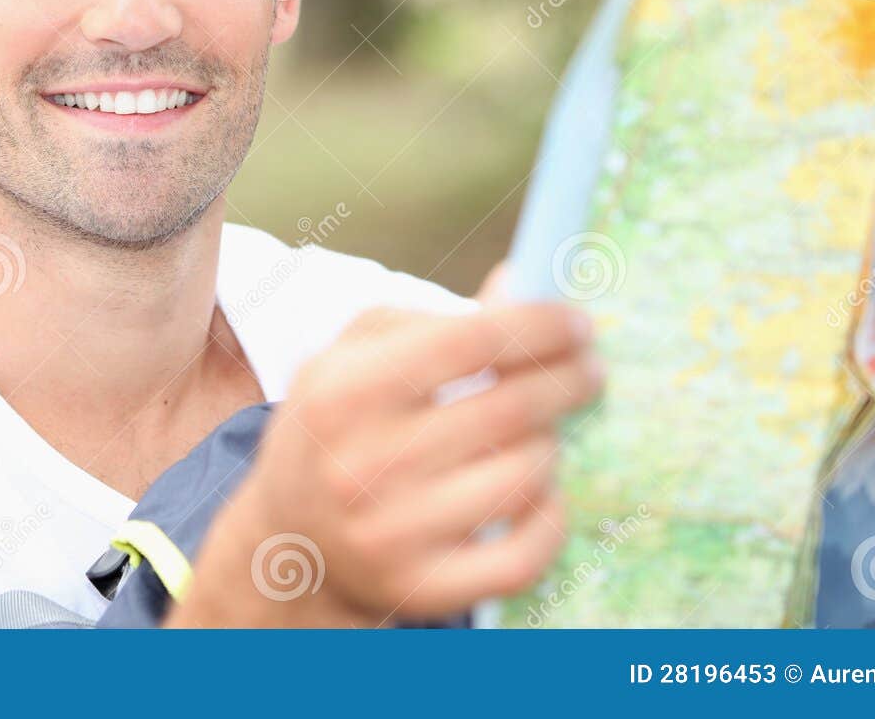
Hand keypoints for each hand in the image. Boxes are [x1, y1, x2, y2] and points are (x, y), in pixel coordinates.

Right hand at [171, 295, 601, 626]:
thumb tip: (519, 286)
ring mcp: (393, 534)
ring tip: (539, 434)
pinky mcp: (423, 588)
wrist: (288, 539)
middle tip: (587, 371)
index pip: (471, 341)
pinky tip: (539, 494)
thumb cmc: (334, 428)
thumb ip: (430, 318)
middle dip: (567, 381)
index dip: (538, 326)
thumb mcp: (351, 357)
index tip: (576, 323)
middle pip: (509, 409)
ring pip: (525, 477)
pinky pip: (525, 554)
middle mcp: (364, 464)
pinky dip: (549, 519)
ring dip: (549, 446)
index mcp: (344, 392)